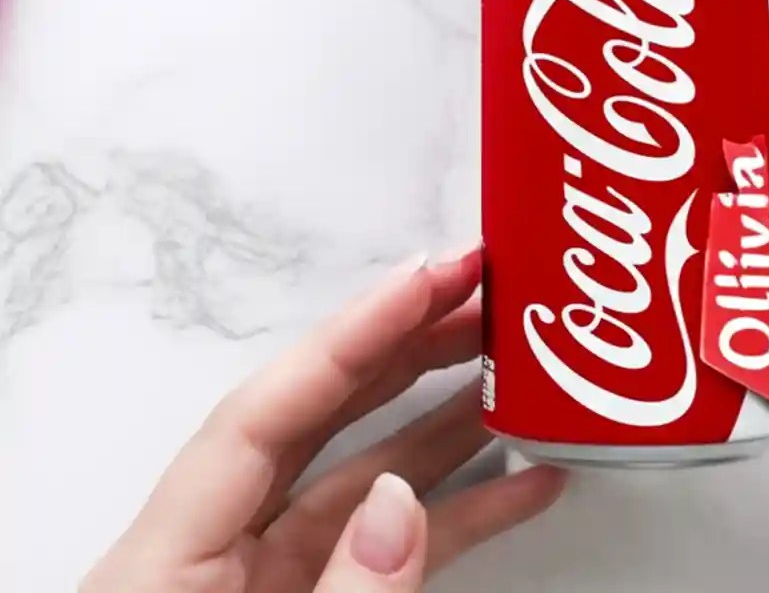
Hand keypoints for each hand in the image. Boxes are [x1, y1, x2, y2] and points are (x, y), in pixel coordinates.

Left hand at [82, 246, 565, 592]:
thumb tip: (397, 502)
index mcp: (169, 562)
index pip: (268, 413)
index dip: (355, 334)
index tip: (434, 277)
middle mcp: (216, 555)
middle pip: (317, 422)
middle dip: (407, 348)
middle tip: (488, 292)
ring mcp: (269, 585)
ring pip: (366, 475)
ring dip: (448, 420)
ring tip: (524, 368)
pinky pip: (392, 547)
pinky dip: (461, 512)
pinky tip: (527, 483)